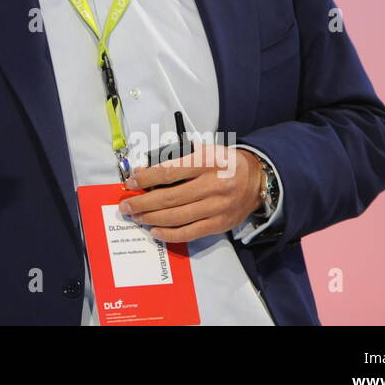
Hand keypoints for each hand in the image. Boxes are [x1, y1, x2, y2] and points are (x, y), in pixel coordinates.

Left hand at [116, 144, 262, 242]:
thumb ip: (175, 159)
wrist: (257, 179)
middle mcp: (213, 186)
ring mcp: (217, 207)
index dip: (146, 179)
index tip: (131, 183)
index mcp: (207, 162)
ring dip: (151, 218)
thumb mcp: (202, 151)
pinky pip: (190, 233)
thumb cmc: (224, 162)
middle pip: (170, 198)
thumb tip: (144, 172)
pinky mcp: (220, 224)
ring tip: (136, 217)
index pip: (170, 172)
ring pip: (177, 217)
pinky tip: (155, 230)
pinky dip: (169, 234)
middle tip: (127, 206)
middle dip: (143, 203)